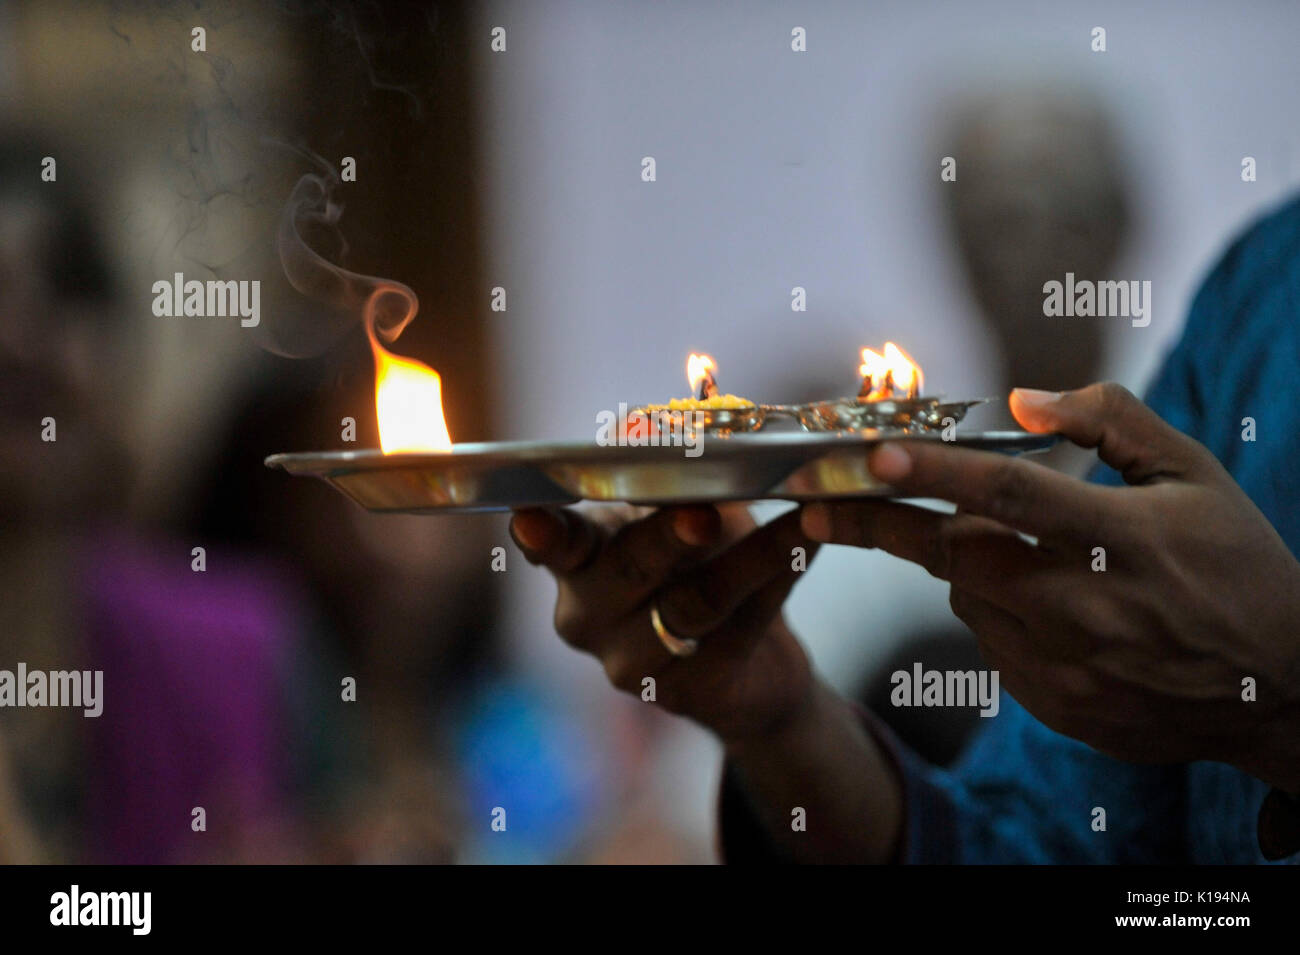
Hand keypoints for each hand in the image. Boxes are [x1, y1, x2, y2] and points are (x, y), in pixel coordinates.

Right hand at [510, 503, 817, 743]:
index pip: (553, 543)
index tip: (528, 515)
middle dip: (669, 536)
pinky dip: (779, 580)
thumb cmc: (702, 565)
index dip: (541, 531)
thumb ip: (675, 482)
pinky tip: (809, 546)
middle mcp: (587, 617)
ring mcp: (630, 663)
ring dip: (754, 554)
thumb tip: (695, 432)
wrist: (752, 665)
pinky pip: (739, 628)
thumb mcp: (680, 517)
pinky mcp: (685, 694)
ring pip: (694, 602)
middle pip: (628, 569)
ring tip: (802, 518)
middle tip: (705, 513)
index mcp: (577, 563)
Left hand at [801, 383, 1299, 788]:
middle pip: (955, 557)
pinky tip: (1052, 608)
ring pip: (965, 599)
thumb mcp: (1194, 474)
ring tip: (1027, 556)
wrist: (1281, 690)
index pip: (1010, 497)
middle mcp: (1086, 609)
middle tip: (845, 498)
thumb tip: (1021, 400)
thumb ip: (1110, 421)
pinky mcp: (1054, 707)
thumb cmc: (1236, 566)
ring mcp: (1067, 668)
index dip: (934, 473)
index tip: (872, 456)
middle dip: (895, 522)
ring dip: (966, 566)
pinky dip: (995, 613)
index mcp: (1121, 540)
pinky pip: (989, 646)